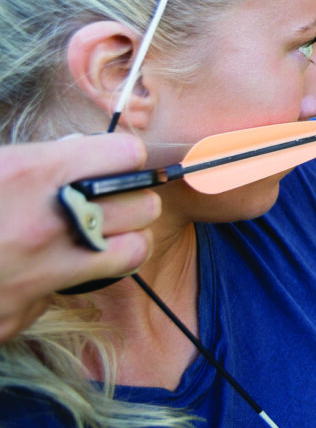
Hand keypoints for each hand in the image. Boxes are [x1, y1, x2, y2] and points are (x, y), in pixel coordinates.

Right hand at [0, 133, 159, 342]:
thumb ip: (40, 162)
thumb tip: (74, 156)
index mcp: (33, 174)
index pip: (126, 154)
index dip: (123, 157)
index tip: (114, 163)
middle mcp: (47, 223)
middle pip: (144, 207)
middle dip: (133, 202)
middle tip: (111, 204)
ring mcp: (37, 272)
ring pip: (132, 253)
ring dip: (122, 244)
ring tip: (97, 239)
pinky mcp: (18, 314)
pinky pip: (63, 295)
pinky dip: (53, 285)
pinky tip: (27, 275)